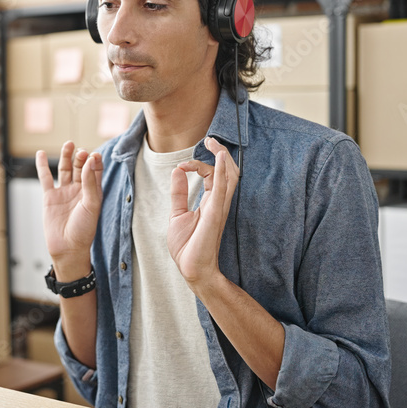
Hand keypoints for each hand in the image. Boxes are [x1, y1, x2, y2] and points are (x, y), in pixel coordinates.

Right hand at [36, 142, 102, 277]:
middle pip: (79, 167)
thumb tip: (90, 160)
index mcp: (93, 192)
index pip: (95, 170)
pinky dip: (42, 166)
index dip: (95, 161)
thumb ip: (89, 182)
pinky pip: (46, 178)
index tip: (95, 155)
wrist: (67, 248)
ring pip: (64, 170)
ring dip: (66, 157)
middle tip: (80, 151)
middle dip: (80, 157)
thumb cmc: (84, 230)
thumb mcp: (92, 205)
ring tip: (68, 144)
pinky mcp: (49, 197)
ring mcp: (64, 192)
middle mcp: (79, 190)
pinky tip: (41, 154)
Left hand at [167, 137, 239, 289]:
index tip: (182, 166)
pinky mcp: (215, 214)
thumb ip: (179, 193)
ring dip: (222, 158)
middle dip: (220, 153)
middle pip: (227, 171)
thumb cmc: (187, 246)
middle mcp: (218, 202)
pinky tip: (219, 158)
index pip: (212, 175)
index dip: (199, 164)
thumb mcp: (178, 214)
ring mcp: (219, 207)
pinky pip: (222, 189)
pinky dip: (222, 172)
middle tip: (211, 139)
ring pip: (229, 176)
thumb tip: (177, 171)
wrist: (191, 268)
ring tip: (214, 143)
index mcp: (210, 202)